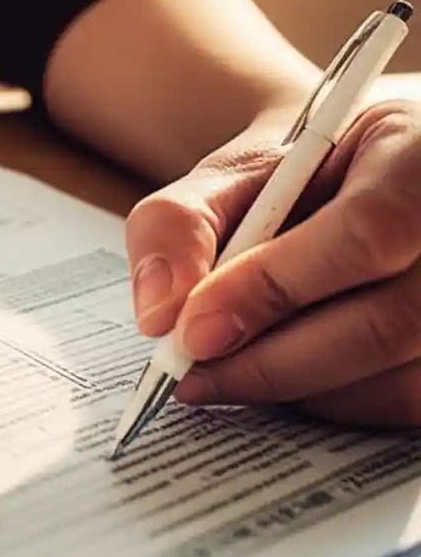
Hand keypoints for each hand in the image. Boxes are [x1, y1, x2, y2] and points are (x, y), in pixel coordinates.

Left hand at [125, 100, 420, 424]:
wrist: (351, 183)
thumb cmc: (296, 179)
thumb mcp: (228, 177)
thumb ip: (179, 225)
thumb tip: (161, 311)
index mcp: (419, 151)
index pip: (366, 230)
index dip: (272, 289)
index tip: (191, 332)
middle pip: (389, 321)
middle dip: (271, 362)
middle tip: (193, 377)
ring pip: (400, 379)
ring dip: (299, 390)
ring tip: (230, 373)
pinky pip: (407, 404)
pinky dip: (334, 404)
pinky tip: (287, 376)